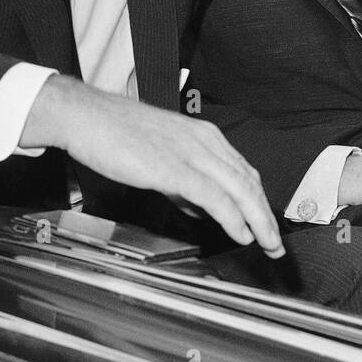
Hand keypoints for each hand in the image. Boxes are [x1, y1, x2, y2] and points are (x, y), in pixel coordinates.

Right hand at [24, 75, 283, 256]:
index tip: (267, 223)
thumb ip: (183, 181)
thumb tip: (199, 206)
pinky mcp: (174, 167)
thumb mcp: (160, 153)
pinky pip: (214, 196)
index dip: (259, 200)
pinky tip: (240, 233)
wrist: (86, 117)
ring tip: (267, 244)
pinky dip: (232, 217)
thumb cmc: (115, 132)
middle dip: (266, 215)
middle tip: (276, 243)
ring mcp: (190, 152)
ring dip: (258, 221)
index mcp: (202, 134)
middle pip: (248, 181)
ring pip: (240, 189)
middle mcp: (203, 140)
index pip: (243, 171)